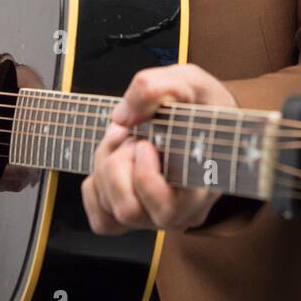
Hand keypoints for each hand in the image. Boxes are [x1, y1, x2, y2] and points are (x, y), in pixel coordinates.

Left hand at [82, 64, 236, 234]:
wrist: (203, 115)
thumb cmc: (202, 104)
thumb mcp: (188, 81)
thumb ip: (155, 88)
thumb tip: (121, 117)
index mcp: (203, 186)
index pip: (167, 209)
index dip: (145, 177)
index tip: (144, 142)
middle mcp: (182, 212)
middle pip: (129, 211)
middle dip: (117, 165)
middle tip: (132, 135)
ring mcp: (158, 218)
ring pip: (113, 213)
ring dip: (106, 168)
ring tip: (126, 140)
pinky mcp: (136, 218)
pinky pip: (102, 220)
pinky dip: (97, 187)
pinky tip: (115, 160)